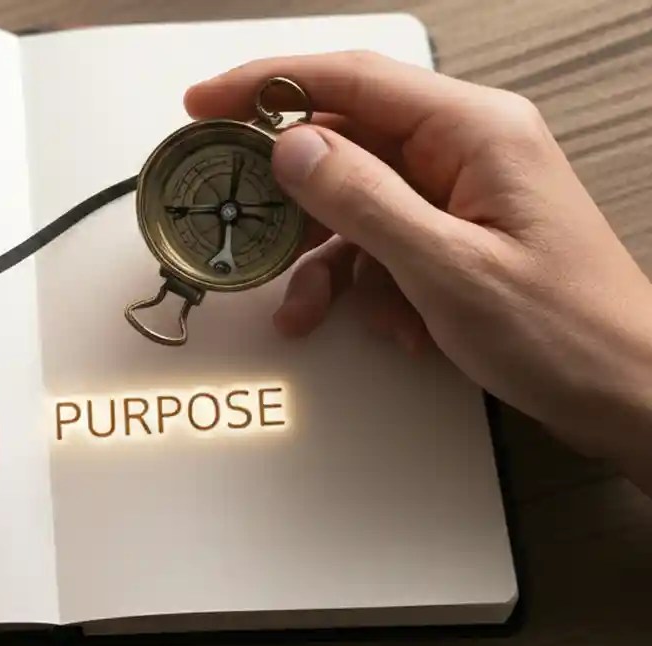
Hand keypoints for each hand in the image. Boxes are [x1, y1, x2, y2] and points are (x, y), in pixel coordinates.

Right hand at [185, 52, 651, 488]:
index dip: (266, 85)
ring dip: (324, 256)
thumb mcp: (447, 268)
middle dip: (291, 193)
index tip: (206, 103)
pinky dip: (361, 281)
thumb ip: (362, 200)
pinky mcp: (454, 235)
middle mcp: (466, 150)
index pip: (351, 80)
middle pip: (346, 141)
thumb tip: (292, 149)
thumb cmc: (569, 332)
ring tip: (306, 305)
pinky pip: (380, 240)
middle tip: (241, 217)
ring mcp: (460, 193)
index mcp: (475, 131)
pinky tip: (377, 321)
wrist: (626, 395)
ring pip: (355, 201)